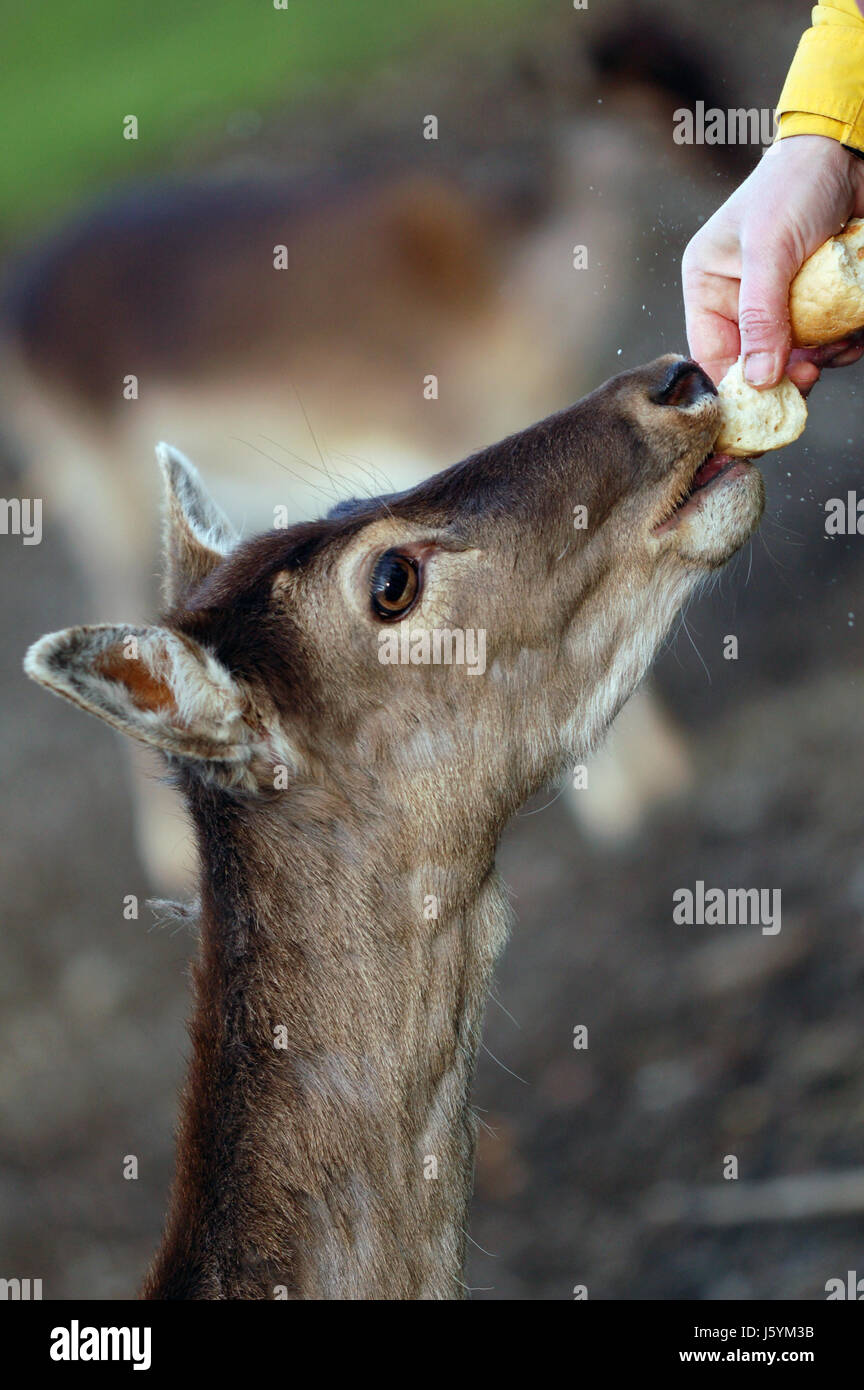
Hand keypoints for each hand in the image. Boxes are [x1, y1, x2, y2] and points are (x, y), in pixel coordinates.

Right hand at [682, 134, 863, 391]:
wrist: (849, 151)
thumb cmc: (794, 187)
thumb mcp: (770, 250)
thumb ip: (761, 316)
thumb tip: (760, 380)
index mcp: (709, 288)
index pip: (712, 357)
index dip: (735, 390)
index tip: (764, 411)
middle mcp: (739, 301)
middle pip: (755, 366)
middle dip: (786, 377)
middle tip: (812, 376)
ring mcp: (779, 303)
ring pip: (794, 358)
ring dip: (822, 360)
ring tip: (842, 344)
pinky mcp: (813, 301)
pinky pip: (823, 341)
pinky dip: (841, 345)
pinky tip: (853, 334)